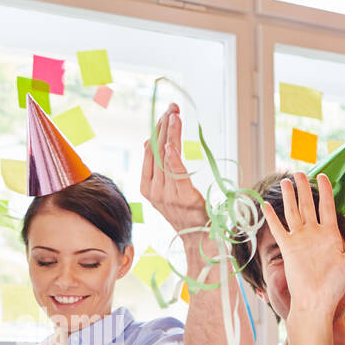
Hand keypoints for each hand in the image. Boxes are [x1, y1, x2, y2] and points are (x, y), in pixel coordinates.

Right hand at [140, 103, 207, 239]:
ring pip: (166, 158)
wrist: (198, 237)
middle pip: (156, 152)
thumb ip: (157, 168)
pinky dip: (172, 157)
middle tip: (171, 108)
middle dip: (163, 127)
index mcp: (146, 188)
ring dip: (171, 134)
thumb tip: (148, 142)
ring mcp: (167, 195)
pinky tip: (170, 143)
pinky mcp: (183, 197)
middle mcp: (154, 191)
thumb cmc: (184, 212)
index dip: (155, 131)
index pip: (149, 153)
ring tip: (175, 115)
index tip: (164, 114)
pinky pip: (176, 174)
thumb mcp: (165, 190)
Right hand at [265, 171, 344, 317]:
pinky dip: (272, 217)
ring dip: (289, 197)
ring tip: (286, 181)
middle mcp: (314, 234)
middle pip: (308, 205)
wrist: (315, 302)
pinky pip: (278, 229)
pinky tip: (267, 206)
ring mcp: (300, 240)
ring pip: (293, 212)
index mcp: (330, 235)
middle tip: (300, 173)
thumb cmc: (335, 286)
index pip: (327, 206)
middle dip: (304, 188)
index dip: (325, 190)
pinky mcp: (288, 248)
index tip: (323, 176)